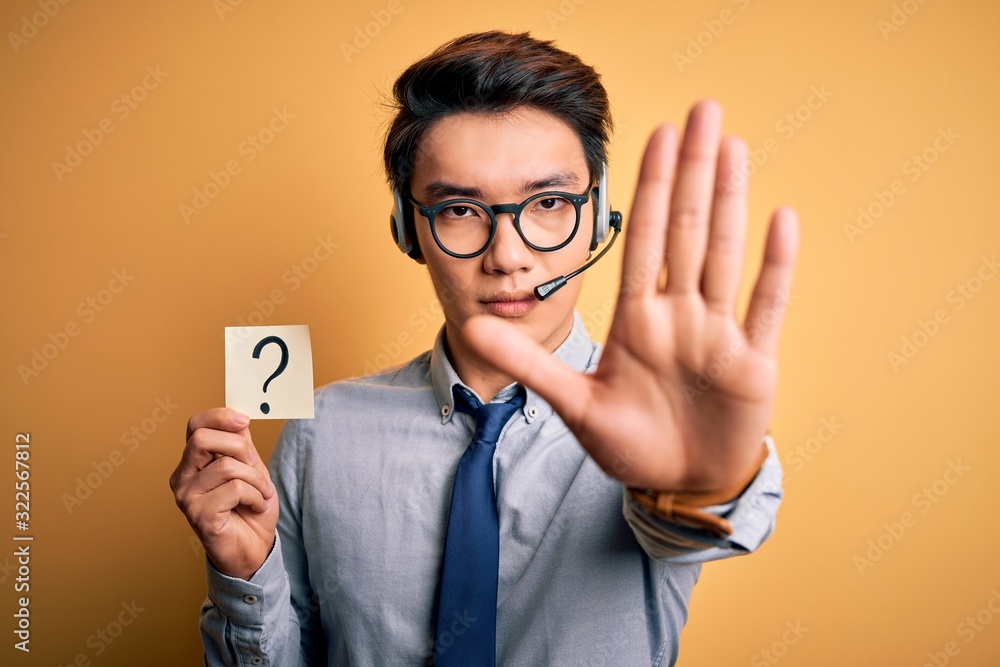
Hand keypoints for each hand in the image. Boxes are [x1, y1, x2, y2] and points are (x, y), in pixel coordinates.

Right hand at [169, 408, 277, 578]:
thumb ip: (241, 444)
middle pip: (202, 439)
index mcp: (192, 463)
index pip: (195, 425)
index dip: (219, 416)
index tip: (244, 421)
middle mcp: (182, 478)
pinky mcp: (199, 515)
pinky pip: (235, 489)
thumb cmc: (250, 509)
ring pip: (227, 466)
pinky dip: (256, 495)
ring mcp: (187, 497)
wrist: (254, 549)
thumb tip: (239, 416)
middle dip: (240, 448)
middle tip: (256, 465)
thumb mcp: (250, 469)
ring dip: (256, 478)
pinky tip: (256, 507)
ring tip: (262, 493)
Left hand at [463, 99, 798, 492]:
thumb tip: (469, 328)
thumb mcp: (574, 404)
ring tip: (732, 145)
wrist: (678, 484)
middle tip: (703, 108)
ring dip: (728, 200)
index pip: (641, 239)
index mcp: (637, 320)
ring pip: (722, 254)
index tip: (656, 135)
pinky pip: (766, 306)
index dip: (648, 188)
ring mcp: (717, 334)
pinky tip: (782, 218)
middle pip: (684, 230)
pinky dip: (775, 266)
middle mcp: (678, 315)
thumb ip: (529, 363)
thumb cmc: (629, 443)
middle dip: (691, 171)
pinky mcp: (753, 362)